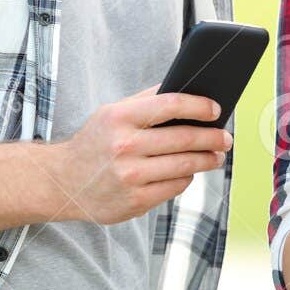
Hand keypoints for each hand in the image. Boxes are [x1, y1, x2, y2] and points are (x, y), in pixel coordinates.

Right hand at [52, 85, 232, 223]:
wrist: (62, 182)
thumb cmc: (96, 142)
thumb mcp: (112, 113)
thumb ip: (147, 100)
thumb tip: (190, 89)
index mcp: (119, 117)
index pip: (170, 104)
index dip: (199, 106)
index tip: (217, 109)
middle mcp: (124, 146)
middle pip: (184, 138)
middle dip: (213, 137)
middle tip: (226, 138)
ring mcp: (130, 176)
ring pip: (185, 165)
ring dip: (207, 159)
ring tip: (216, 155)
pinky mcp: (135, 201)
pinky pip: (175, 186)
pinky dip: (186, 177)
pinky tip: (189, 172)